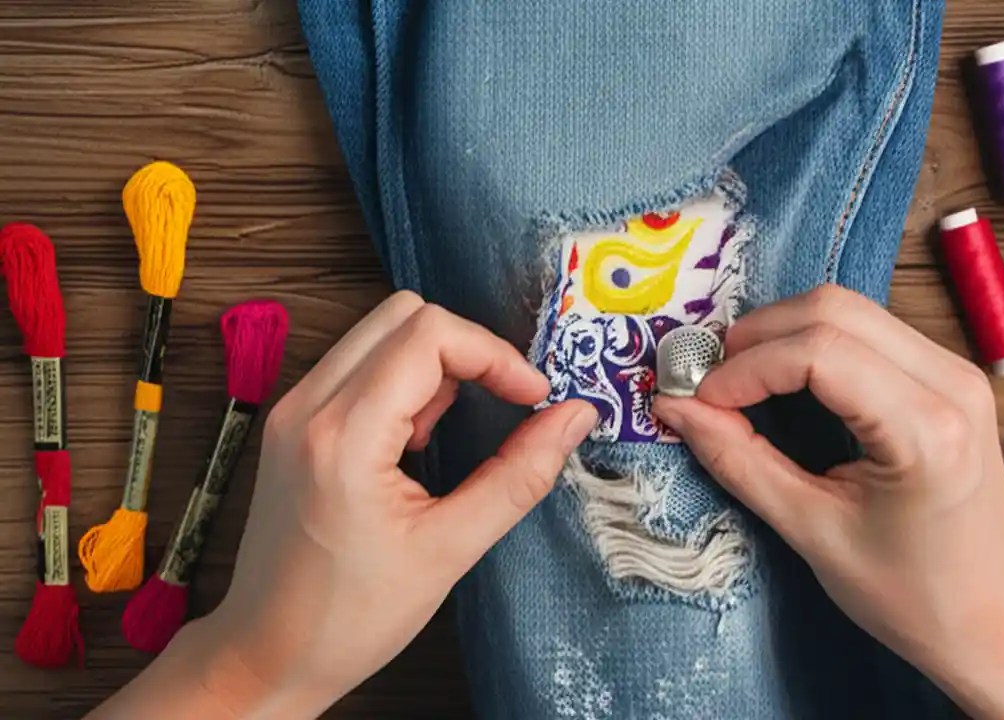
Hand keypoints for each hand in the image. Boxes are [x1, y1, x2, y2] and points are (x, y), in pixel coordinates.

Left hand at [93, 291, 595, 718]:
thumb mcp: (451, 549)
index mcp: (344, 436)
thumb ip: (519, 475)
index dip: (494, 354)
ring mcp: (292, 410)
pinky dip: (402, 379)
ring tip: (449, 431)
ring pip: (379, 332)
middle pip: (403, 314)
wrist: (267, 654)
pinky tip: (415, 439)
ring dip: (433, 362)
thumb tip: (576, 417)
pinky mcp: (292, 422)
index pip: (428, 334)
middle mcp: (308, 406)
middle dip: (467, 348)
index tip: (532, 397)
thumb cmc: (351, 616)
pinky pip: (357, 364)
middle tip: (500, 402)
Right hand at [653, 285, 1003, 719]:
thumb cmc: (909, 595)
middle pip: (834, 310)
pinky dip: (815, 341)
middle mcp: (953, 382)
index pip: (820, 352)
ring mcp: (959, 372)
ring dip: (785, 333)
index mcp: (926, 431)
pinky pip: (871, 330)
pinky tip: (784, 378)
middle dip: (759, 335)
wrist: (991, 620)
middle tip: (711, 380)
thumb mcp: (812, 533)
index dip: (748, 367)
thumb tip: (676, 408)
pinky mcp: (952, 375)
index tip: (701, 400)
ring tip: (740, 380)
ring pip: (851, 310)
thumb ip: (741, 462)